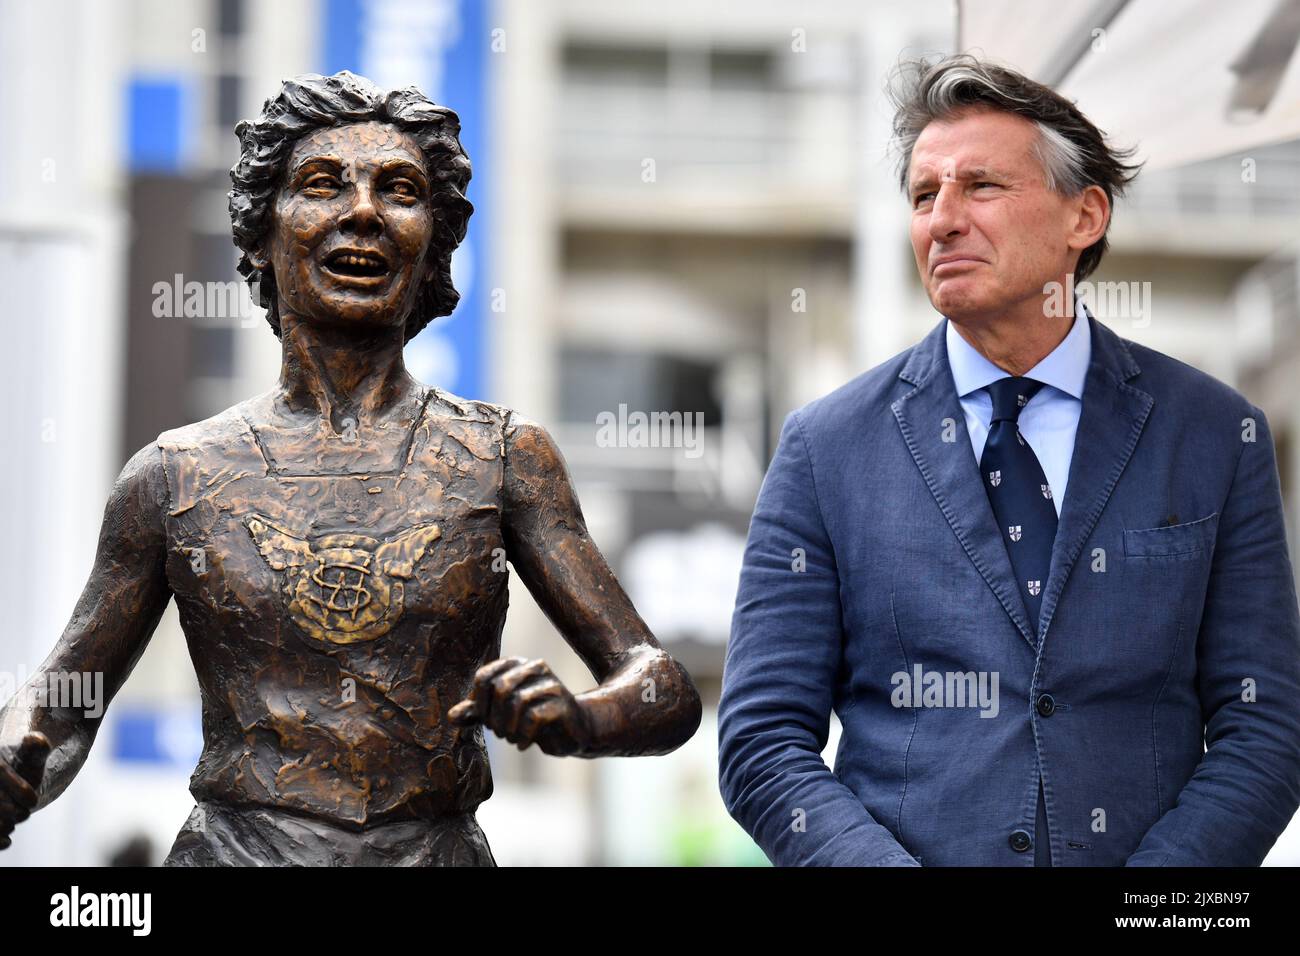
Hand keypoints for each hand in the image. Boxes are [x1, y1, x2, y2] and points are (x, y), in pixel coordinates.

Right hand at [0, 732, 50, 849]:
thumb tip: (36, 740)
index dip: (16, 787)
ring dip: (1, 825)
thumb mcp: (35, 755)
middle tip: (23, 813)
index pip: (0, 772)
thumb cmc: (27, 765)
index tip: (33, 799)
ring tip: (14, 822)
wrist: (18, 779)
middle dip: (10, 810)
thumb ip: (36, 749)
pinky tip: (7, 841)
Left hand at [449, 657, 592, 755]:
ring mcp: (551, 684)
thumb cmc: (533, 718)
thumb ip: (478, 713)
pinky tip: (523, 744)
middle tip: (499, 733)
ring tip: (511, 738)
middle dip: (494, 717)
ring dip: (508, 728)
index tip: (485, 720)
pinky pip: (534, 718)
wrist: (574, 729)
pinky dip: (523, 736)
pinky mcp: (562, 703)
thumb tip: (451, 716)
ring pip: (517, 702)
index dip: (479, 704)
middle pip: (500, 689)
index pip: (484, 678)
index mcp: (516, 665)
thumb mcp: (502, 714)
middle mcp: (534, 668)